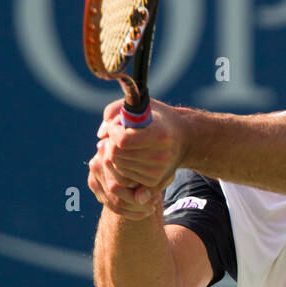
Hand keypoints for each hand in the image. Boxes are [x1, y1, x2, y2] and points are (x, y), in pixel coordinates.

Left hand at [88, 98, 185, 219]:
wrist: (184, 139)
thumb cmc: (157, 119)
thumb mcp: (140, 106)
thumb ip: (115, 112)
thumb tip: (101, 135)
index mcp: (160, 134)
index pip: (122, 141)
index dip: (113, 131)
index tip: (117, 125)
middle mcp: (161, 156)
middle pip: (116, 154)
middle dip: (111, 142)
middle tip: (119, 134)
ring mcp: (158, 171)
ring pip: (117, 165)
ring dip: (115, 153)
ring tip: (127, 144)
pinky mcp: (153, 181)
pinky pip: (123, 176)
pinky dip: (122, 164)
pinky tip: (131, 155)